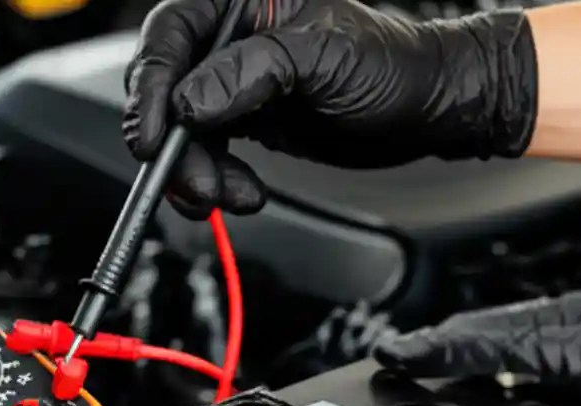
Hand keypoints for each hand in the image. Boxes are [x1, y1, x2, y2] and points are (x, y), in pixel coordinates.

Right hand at [123, 0, 538, 218]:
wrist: (428, 108)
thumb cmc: (392, 62)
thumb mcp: (322, 57)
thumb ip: (250, 72)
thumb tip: (187, 103)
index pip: (169, 34)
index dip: (152, 86)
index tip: (155, 134)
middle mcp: (230, 36)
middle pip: (164, 88)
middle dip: (173, 143)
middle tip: (193, 181)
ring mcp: (233, 80)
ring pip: (180, 130)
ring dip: (195, 172)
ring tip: (225, 195)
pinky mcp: (243, 118)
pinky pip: (206, 152)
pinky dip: (217, 181)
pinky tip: (242, 192)